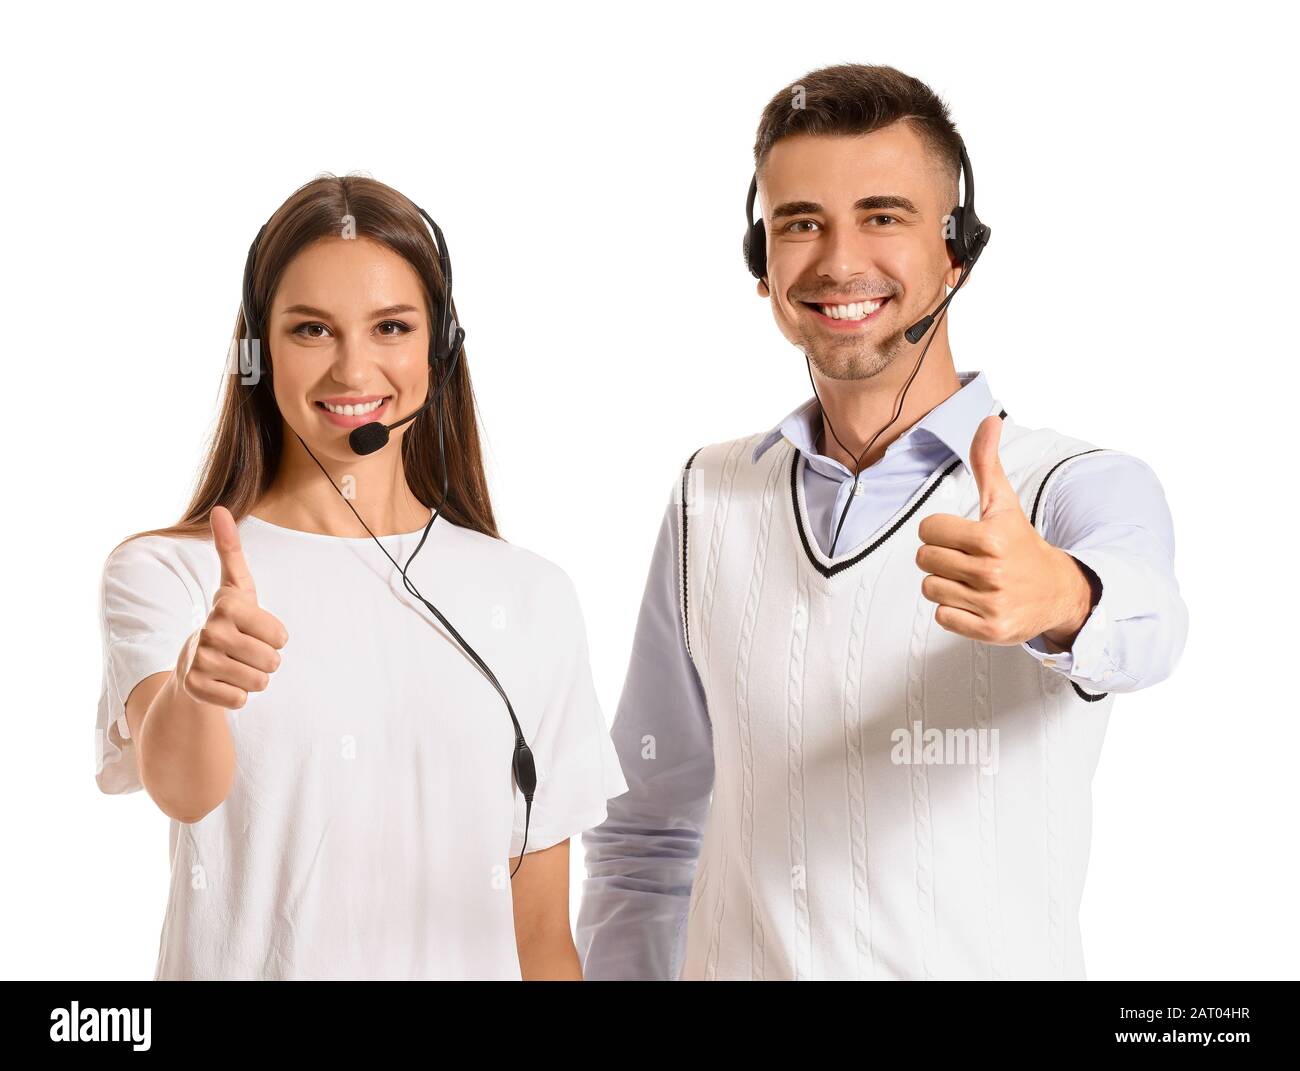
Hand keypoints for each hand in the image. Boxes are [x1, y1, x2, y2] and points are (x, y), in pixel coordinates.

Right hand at [177, 506, 288, 708]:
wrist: (189, 665)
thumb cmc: (226, 621)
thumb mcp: (235, 587)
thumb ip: (231, 550)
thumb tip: (220, 508)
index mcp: (227, 606)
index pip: (282, 636)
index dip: (275, 637)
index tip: (253, 629)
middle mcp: (210, 631)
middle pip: (273, 661)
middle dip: (266, 660)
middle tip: (244, 652)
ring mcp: (200, 661)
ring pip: (259, 682)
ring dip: (252, 678)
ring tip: (233, 666)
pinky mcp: (195, 688)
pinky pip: (241, 700)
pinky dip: (236, 696)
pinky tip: (221, 682)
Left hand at [915, 415, 1093, 647]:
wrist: (1057, 591)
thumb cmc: (1021, 543)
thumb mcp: (1004, 503)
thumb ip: (987, 462)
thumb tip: (986, 419)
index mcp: (991, 537)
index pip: (927, 530)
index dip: (939, 531)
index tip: (960, 535)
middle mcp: (992, 571)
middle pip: (924, 559)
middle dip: (939, 557)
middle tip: (966, 559)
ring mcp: (992, 603)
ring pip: (930, 588)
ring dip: (945, 584)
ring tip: (971, 580)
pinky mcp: (990, 631)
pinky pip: (942, 617)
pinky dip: (953, 611)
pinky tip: (975, 601)